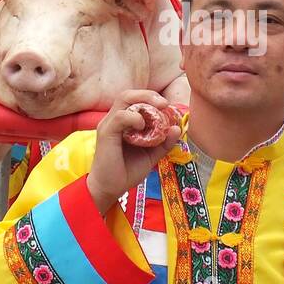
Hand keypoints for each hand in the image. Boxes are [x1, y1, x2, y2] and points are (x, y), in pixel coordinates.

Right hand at [86, 91, 181, 213]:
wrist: (109, 189)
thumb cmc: (127, 171)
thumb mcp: (151, 155)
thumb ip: (164, 143)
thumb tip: (177, 128)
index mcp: (123, 122)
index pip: (135, 100)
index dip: (151, 98)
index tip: (168, 106)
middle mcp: (114, 119)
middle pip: (129, 94)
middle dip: (149, 95)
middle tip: (164, 103)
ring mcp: (108, 124)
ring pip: (124, 99)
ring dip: (143, 102)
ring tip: (157, 113)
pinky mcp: (106, 133)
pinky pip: (120, 116)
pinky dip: (134, 118)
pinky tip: (143, 127)